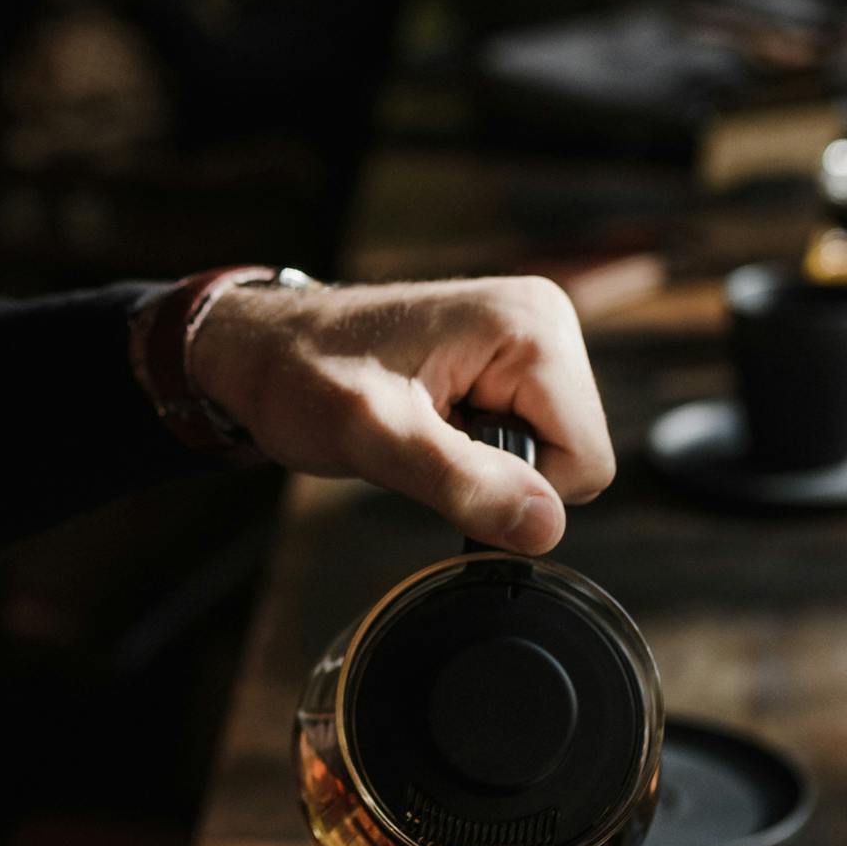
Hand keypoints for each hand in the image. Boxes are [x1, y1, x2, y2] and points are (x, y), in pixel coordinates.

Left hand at [185, 274, 612, 551]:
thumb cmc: (301, 376)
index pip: (586, 459)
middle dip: (500, 474)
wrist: (260, 350)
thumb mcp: (372, 435)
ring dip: (484, 464)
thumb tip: (544, 525)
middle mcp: (543, 320)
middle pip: (576, 456)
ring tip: (422, 428)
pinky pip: (525, 437)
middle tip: (424, 442)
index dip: (516, 489)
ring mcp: (528, 339)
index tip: (441, 462)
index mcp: (531, 325)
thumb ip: (460, 480)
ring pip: (551, 454)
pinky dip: (476, 449)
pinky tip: (430, 422)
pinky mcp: (507, 361)